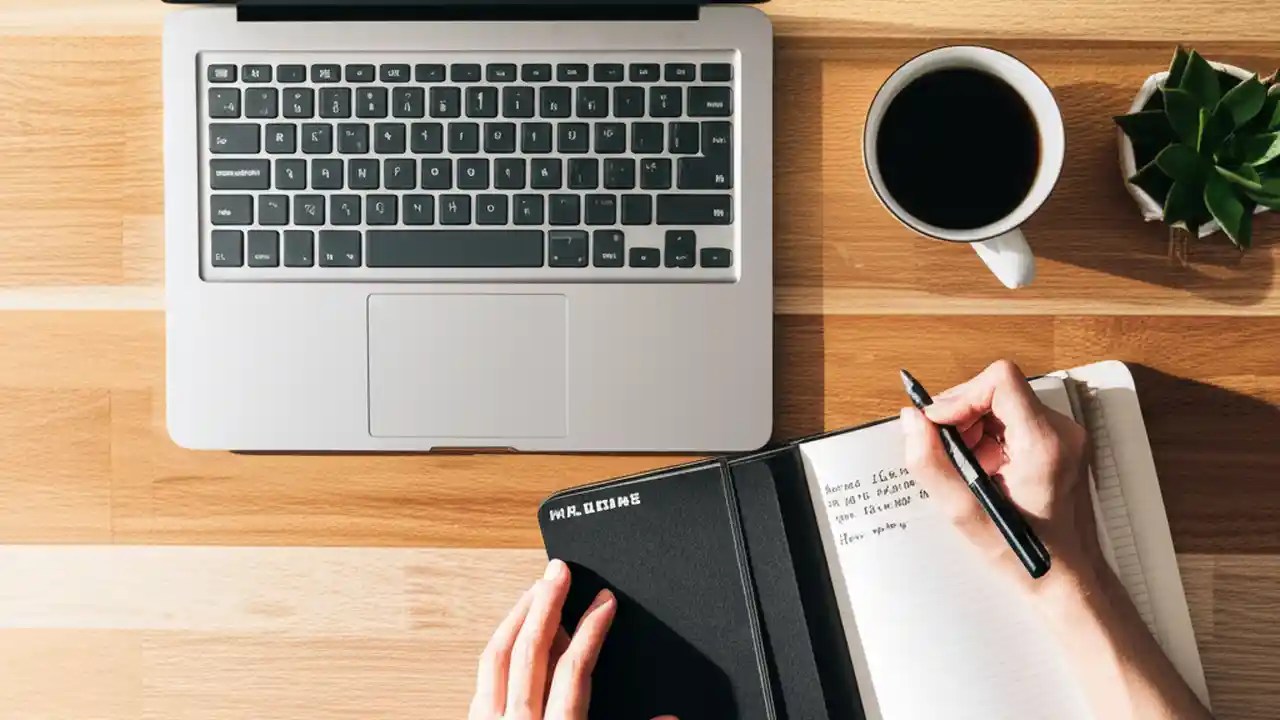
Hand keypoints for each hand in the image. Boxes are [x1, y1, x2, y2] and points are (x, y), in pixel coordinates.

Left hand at [470, 558, 677, 719]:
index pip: (573, 670)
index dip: (591, 630)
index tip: (604, 601)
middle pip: (529, 651)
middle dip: (546, 604)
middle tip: (559, 570)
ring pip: (496, 658)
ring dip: (516, 618)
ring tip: (534, 591)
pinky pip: (482, 678)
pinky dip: (498, 649)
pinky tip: (509, 640)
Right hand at [900, 360, 1102, 585]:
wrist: (1070, 581)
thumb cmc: (1028, 556)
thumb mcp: (967, 515)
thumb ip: (931, 464)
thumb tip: (912, 421)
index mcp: (1044, 444)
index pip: (1000, 380)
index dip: (961, 397)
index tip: (940, 426)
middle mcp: (1062, 432)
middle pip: (997, 390)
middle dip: (962, 417)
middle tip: (948, 455)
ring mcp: (1065, 437)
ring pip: (1002, 404)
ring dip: (973, 430)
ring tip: (967, 470)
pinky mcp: (1060, 444)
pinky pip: (1013, 420)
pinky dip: (988, 439)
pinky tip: (984, 473)